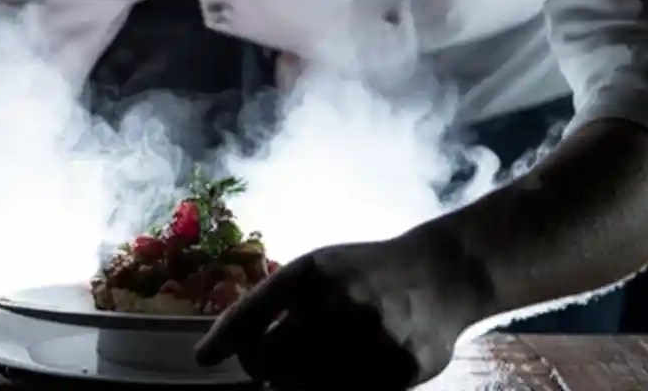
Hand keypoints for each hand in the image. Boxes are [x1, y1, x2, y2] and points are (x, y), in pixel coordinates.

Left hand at [194, 230, 476, 389]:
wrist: (442, 272)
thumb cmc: (366, 273)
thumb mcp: (321, 268)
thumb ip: (279, 301)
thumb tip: (234, 347)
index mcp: (313, 271)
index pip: (253, 311)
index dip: (225, 339)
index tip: (204, 358)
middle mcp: (339, 300)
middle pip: (273, 361)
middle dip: (266, 368)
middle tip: (271, 366)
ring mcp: (371, 336)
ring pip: (306, 385)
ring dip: (299, 382)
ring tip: (314, 364)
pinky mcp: (399, 368)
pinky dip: (337, 386)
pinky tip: (348, 369)